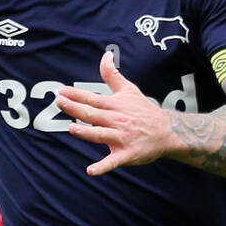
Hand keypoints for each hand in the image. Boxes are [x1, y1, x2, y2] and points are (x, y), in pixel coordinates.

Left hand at [56, 51, 173, 175]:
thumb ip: (112, 75)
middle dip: (75, 108)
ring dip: (86, 132)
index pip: (92, 98)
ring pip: (101, 134)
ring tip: (72, 128)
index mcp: (115, 106)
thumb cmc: (143, 110)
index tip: (61, 91)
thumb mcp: (128, 89)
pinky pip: (113, 162)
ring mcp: (121, 137)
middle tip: (59, 102)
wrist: (166, 131)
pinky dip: (102, 167)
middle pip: (93, 114)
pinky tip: (90, 171)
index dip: (76, 94)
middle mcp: (116, 120)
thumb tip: (105, 55)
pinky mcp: (126, 154)